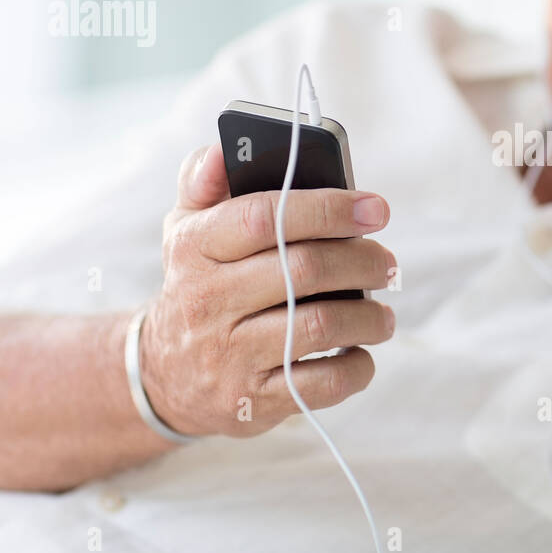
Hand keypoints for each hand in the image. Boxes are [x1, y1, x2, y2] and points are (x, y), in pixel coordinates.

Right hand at [138, 143, 396, 438]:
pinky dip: (357, 366)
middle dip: (363, 261)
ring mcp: (229, 355)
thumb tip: (222, 151)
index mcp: (194, 248)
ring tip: (383, 313)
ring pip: (320, 327)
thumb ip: (203, 181)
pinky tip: (361, 351)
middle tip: (387, 264)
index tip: (375, 207)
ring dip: (368, 316)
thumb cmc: (198, 284)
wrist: (164, 374)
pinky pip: (322, 384)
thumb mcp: (185, 229)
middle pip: (305, 270)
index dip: (327, 208)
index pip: (263, 216)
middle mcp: (207, 301)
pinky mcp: (252, 401)